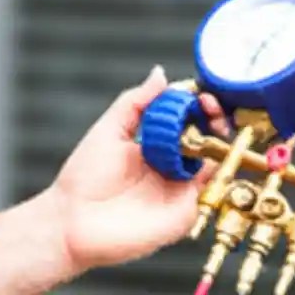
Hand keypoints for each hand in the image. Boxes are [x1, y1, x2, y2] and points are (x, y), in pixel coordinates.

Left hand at [42, 65, 228, 274]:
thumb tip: (160, 74)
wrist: (74, 221)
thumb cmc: (84, 178)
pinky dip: (220, 170)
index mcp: (153, 145)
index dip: (197, 104)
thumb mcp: (108, 130)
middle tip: (211, 109)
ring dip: (221, 140)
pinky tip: (213, 153)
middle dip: (215, 118)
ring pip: (216, 160)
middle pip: (206, 137)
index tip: (201, 95)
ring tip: (215, 124)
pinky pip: (212, 190)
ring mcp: (180, 188)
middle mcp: (170, 166)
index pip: (186, 119)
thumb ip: (135, 103)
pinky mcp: (185, 211)